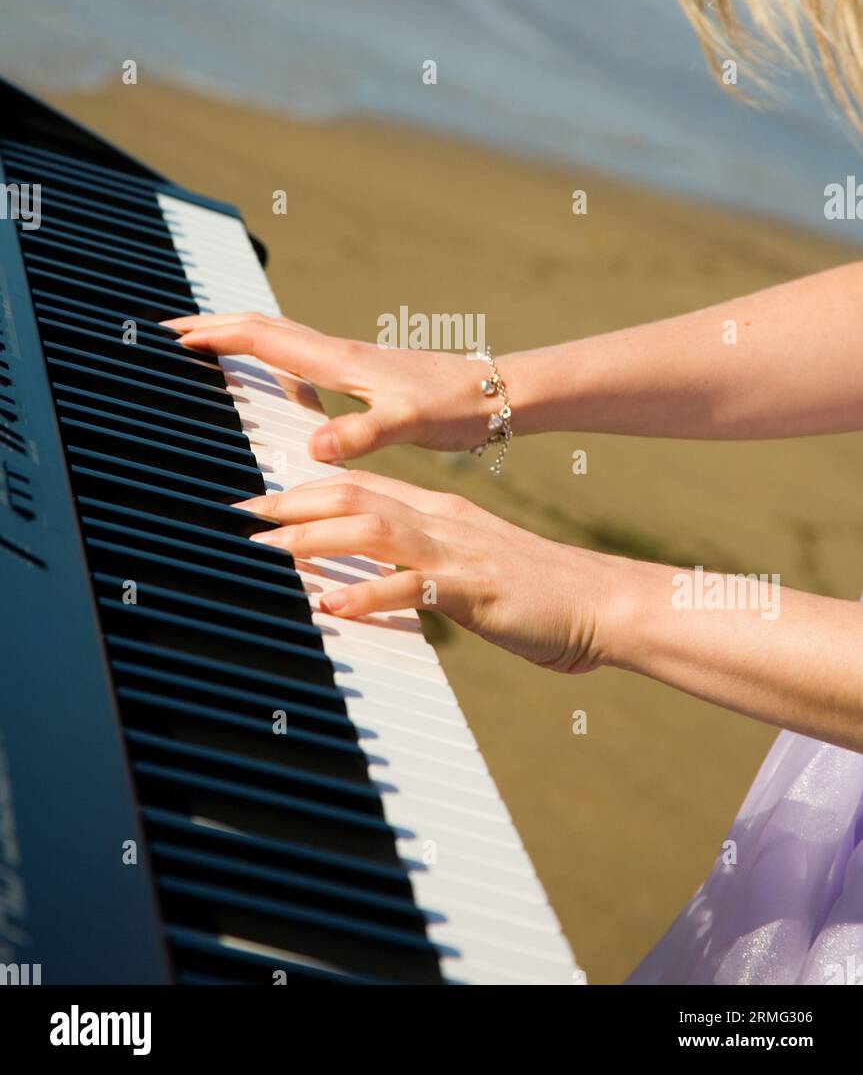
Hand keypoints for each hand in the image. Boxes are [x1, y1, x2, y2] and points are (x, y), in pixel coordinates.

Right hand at [163, 311, 497, 461]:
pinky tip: (270, 373)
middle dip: (216, 325)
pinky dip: (270, 355)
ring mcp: (350, 362)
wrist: (497, 394)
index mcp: (340, 361)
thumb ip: (362, 434)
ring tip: (206, 343)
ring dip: (240, 336)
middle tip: (173, 330)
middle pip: (264, 329)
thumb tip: (314, 448)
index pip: (264, 337)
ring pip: (281, 339)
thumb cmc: (457, 406)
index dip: (217, 334)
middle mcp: (340, 354)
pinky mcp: (363, 376)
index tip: (174, 334)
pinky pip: (301, 357)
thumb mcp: (408, 423)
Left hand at [236, 469, 621, 674]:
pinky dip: (367, 593)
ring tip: (267, 553)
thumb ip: (410, 561)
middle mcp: (439, 521)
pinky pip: (412, 587)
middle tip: (240, 519)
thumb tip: (354, 572)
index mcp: (435, 511)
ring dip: (313, 539)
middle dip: (290, 505)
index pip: (357, 487)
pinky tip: (331, 604)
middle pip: (353, 496)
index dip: (300, 492)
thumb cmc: (530, 590)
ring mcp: (456, 551)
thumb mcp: (460, 565)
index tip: (254, 504)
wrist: (598, 601)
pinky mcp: (473, 589)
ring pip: (372, 529)